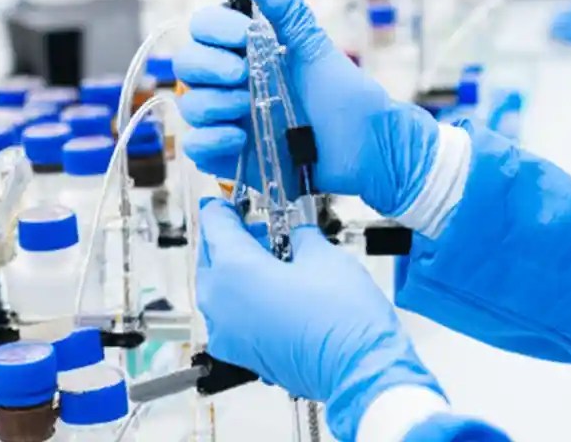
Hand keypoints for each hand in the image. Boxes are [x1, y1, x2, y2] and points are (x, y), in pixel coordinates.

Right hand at [173, 0, 440, 216]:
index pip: (204, 28)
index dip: (215, 28)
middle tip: (243, 75)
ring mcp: (230, 119)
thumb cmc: (346, 97)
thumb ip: (285, 11)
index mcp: (248, 51)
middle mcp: (232, 83)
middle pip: (187, 65)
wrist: (366, 149)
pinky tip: (241, 138)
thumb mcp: (316, 49)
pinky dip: (211, 140)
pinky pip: (195, 147)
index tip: (244, 35)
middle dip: (209, 66)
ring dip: (214, 103)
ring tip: (249, 108)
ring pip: (189, 105)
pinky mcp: (231, 156)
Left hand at [197, 198, 442, 440]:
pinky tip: (274, 288)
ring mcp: (228, 334)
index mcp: (234, 271)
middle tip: (260, 226)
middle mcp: (220, 304)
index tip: (232, 198)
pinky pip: (230, 315)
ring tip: (274, 257)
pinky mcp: (242, 354)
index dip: (223, 205)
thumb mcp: (323, 255)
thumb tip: (296, 230)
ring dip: (237, 267)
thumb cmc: (344, 317)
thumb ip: (300, 234)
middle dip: (230, 237)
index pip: (214, 223)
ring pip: (218, 288)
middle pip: (210, 256)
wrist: (360, 371)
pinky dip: (243, 297)